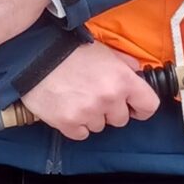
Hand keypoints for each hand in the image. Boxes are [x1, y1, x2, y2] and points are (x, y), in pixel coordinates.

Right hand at [22, 42, 160, 140]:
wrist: (33, 54)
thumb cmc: (68, 49)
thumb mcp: (102, 50)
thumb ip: (123, 62)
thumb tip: (136, 71)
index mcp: (122, 79)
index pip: (149, 106)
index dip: (141, 107)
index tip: (133, 106)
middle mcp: (109, 98)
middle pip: (121, 119)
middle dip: (110, 110)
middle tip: (94, 94)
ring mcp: (88, 113)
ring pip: (100, 127)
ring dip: (91, 116)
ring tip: (76, 97)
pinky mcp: (69, 123)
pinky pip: (81, 134)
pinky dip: (75, 124)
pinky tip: (67, 107)